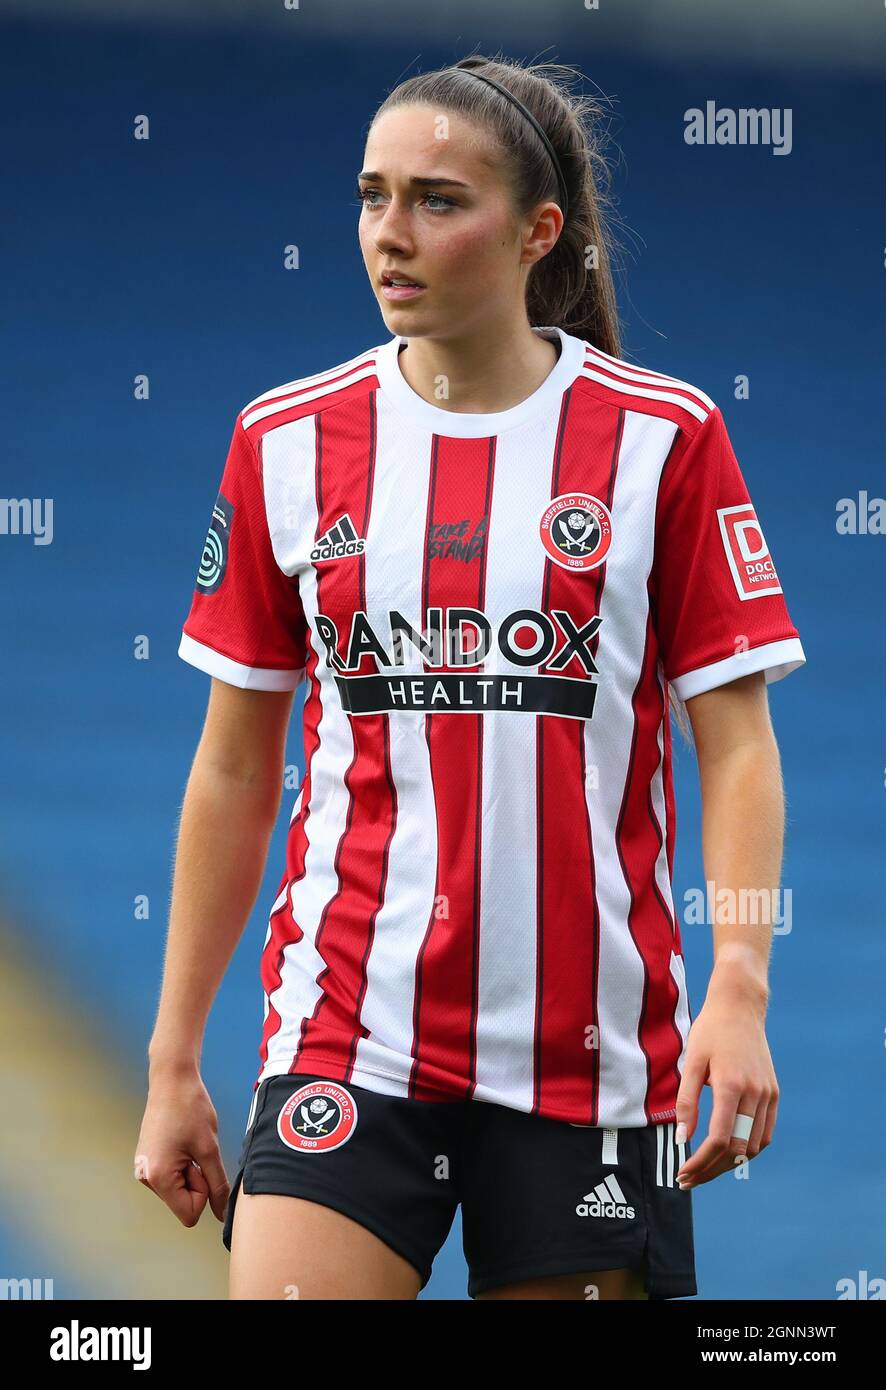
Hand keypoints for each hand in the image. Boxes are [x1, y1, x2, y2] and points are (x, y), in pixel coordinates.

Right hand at [134, 1064, 229, 1223]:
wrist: (172, 1079)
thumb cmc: (192, 1109)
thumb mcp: (209, 1149)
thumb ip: (217, 1185)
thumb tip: (222, 1216)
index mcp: (158, 1178)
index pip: (189, 1214)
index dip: (204, 1192)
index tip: (202, 1163)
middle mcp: (145, 1178)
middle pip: (183, 1202)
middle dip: (197, 1179)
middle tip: (196, 1148)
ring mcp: (144, 1168)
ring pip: (179, 1188)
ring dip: (190, 1170)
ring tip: (188, 1141)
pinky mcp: (147, 1159)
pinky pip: (172, 1175)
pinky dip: (183, 1163)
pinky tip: (181, 1139)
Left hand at [674, 989, 778, 1188]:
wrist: (740, 1008)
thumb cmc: (711, 1032)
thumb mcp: (691, 1062)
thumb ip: (687, 1102)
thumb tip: (682, 1139)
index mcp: (732, 1085)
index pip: (719, 1139)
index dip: (700, 1162)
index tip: (682, 1174)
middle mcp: (755, 1093)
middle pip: (737, 1148)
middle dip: (712, 1169)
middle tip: (688, 1180)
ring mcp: (768, 1095)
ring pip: (753, 1145)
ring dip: (730, 1163)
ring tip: (705, 1169)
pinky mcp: (774, 1094)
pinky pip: (765, 1133)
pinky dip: (747, 1148)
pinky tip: (728, 1153)